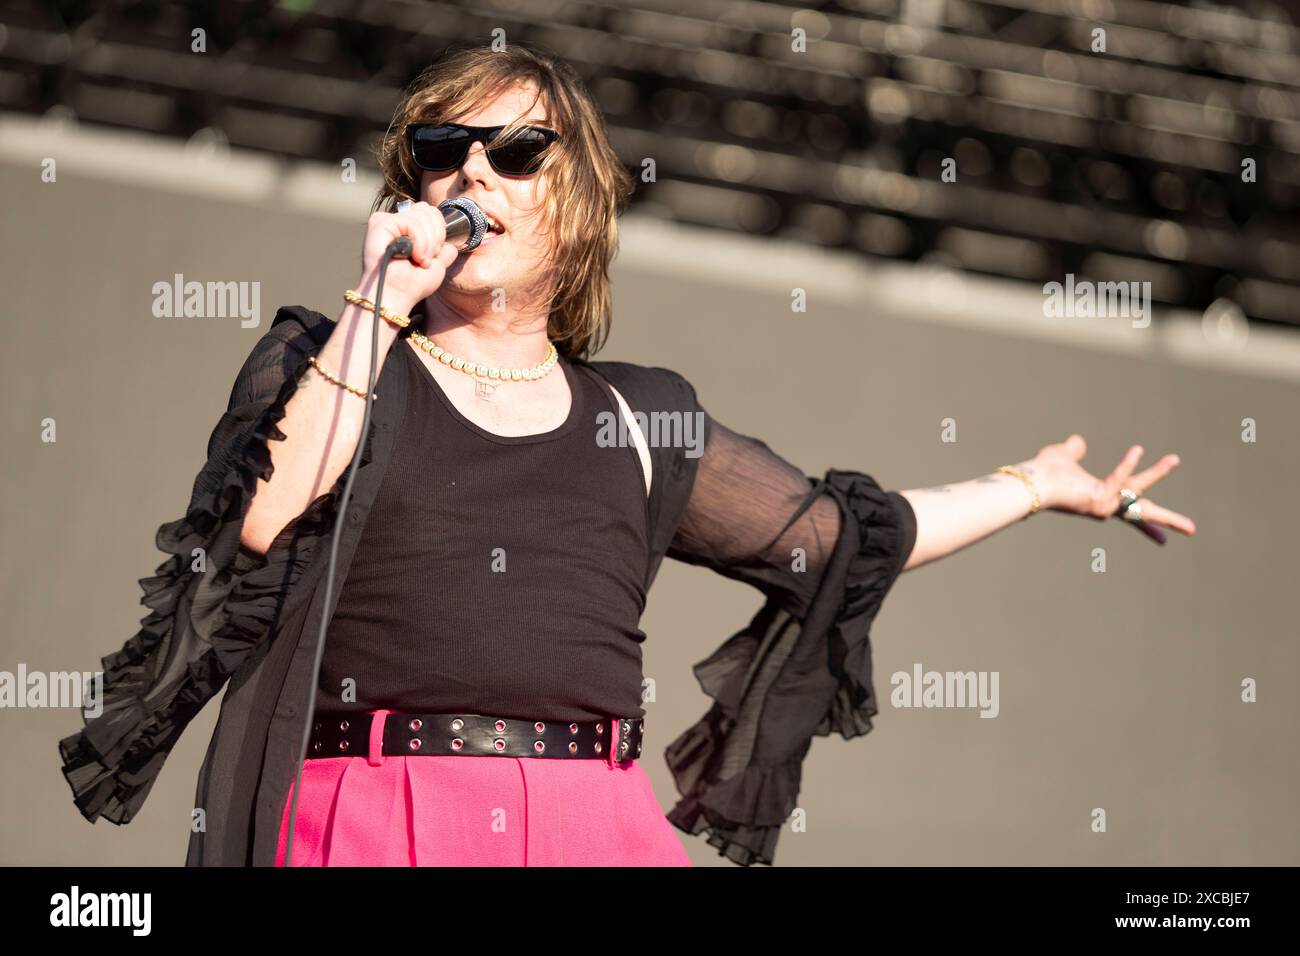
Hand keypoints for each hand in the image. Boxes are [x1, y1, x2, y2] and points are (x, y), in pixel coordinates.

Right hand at [358, 201, 459, 314]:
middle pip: (428, 210)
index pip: (431, 212)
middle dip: (436, 237)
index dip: (439, 231)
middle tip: (426, 258)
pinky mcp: (380, 223)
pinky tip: (413, 256)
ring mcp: (387, 221)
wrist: (396, 296)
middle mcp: (396, 221)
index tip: (433, 254)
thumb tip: (451, 244)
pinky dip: (419, 242)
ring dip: (428, 243)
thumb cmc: (412, 286)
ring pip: (423, 216)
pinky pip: (412, 223)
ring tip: (419, 260)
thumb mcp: (436, 266)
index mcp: (407, 229)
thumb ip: (445, 252)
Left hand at [1027, 435, 1195, 544]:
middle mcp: (1104, 507)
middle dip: (1167, 520)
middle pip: (1142, 514)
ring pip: (1137, 490)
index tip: (1164, 540)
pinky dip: (1127, 465)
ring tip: (1175, 459)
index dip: (1146, 525)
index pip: (1129, 512)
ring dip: (1156, 473)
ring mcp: (1103, 506)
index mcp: (1101, 498)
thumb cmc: (1043, 471)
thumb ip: (1074, 450)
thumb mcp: (1064, 456)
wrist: (1029, 480)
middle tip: (1193, 529)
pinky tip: (1137, 450)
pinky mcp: (1098, 500)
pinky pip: (1119, 480)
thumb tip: (1078, 442)